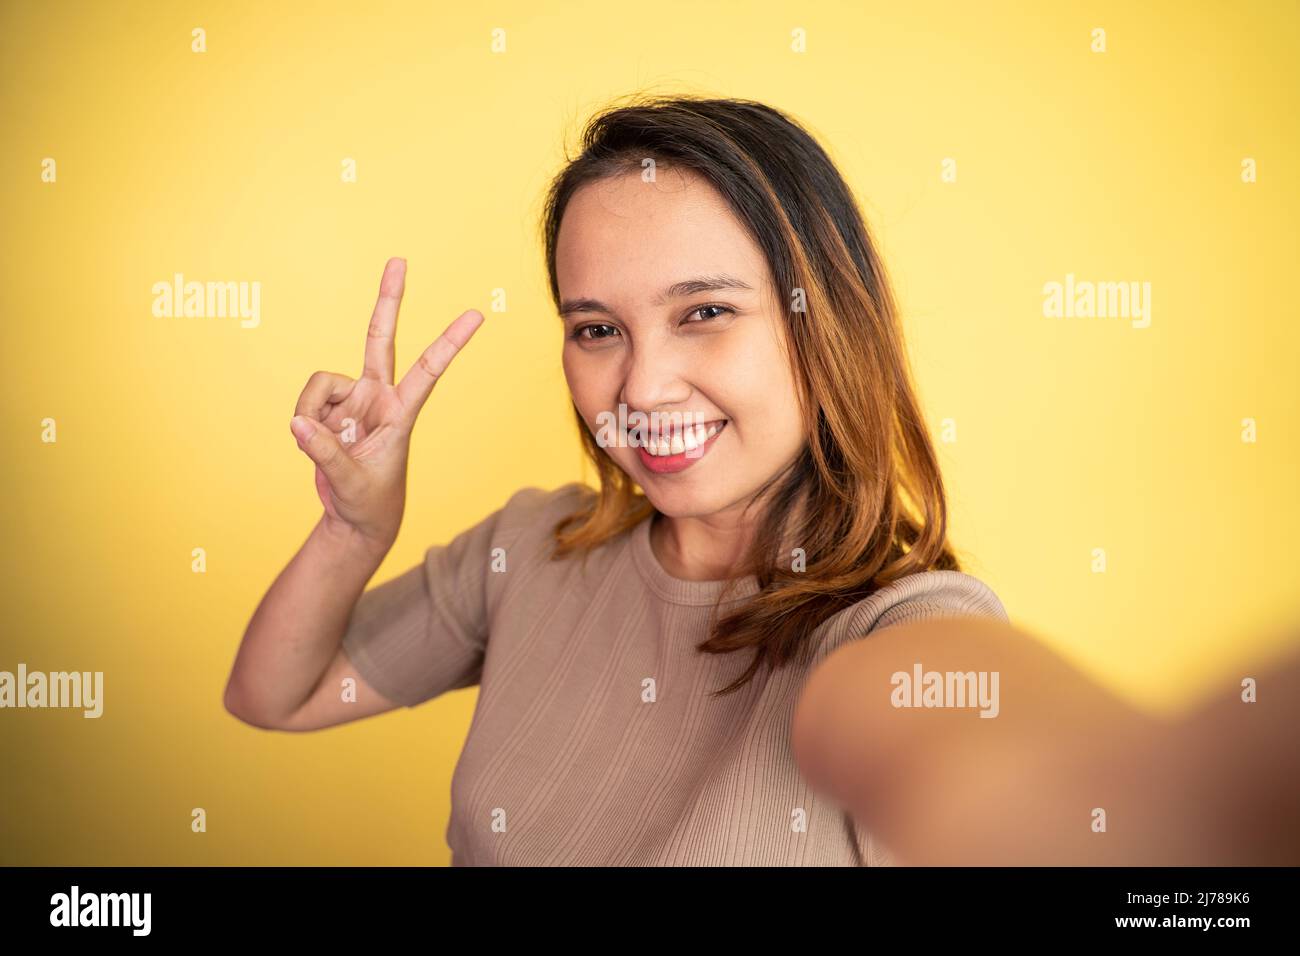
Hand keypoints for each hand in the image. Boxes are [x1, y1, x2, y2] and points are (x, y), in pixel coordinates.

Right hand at [289, 257, 484, 556]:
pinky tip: (310, 442)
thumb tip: (297, 420)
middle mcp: (378, 397)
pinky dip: (302, 424)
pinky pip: (305, 403)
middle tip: (399, 260)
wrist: (356, 518)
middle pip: (381, 338)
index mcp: (401, 412)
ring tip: (316, 445)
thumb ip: (324, 451)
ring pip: (319, 383)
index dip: (450, 342)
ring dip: (309, 412)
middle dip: (389, 300)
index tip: (476, 315)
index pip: (429, 370)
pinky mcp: (328, 409)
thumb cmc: (368, 502)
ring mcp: (352, 400)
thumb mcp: (350, 482)